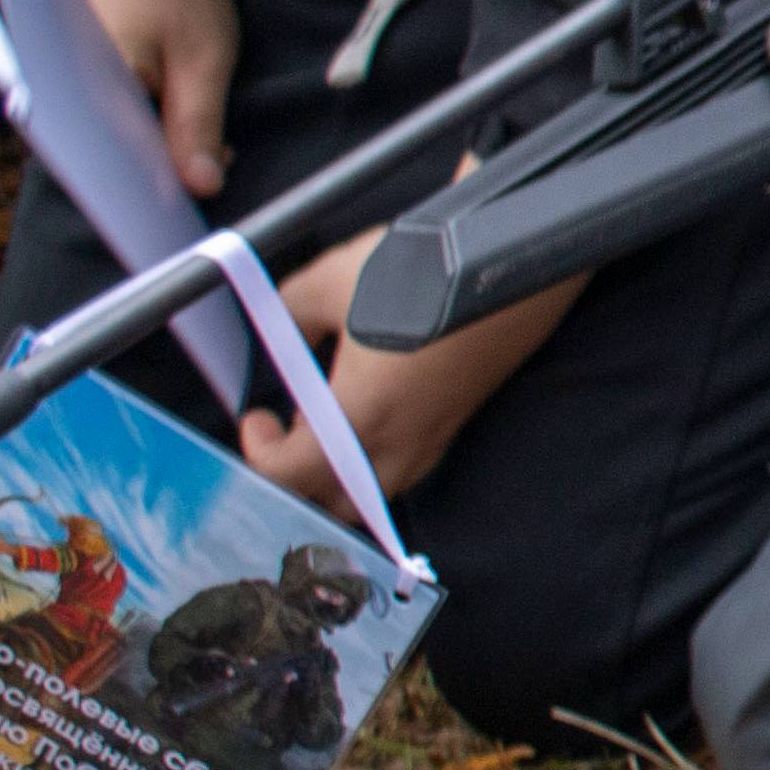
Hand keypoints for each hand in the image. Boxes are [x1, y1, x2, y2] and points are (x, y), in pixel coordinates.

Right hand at [34, 0, 237, 195]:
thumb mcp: (202, 49)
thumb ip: (197, 120)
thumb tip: (201, 187)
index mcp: (83, 96)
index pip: (114, 177)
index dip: (155, 206)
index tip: (193, 228)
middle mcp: (56, 101)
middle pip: (109, 168)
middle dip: (157, 190)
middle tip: (205, 205)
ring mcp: (60, 93)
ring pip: (109, 149)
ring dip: (151, 165)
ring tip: (197, 180)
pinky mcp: (71, 85)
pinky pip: (104, 126)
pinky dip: (140, 138)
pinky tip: (179, 149)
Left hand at [236, 227, 572, 510]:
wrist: (511, 265)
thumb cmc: (423, 275)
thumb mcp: (329, 280)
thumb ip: (286, 315)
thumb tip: (279, 333)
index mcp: (358, 416)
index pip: (288, 473)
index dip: (258, 450)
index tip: (258, 415)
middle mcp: (398, 442)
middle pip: (336, 504)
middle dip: (302, 480)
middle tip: (290, 431)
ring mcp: (433, 436)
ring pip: (375, 493)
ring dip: (342, 474)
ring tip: (330, 423)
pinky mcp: (456, 423)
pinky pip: (406, 467)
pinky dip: (376, 461)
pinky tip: (373, 412)